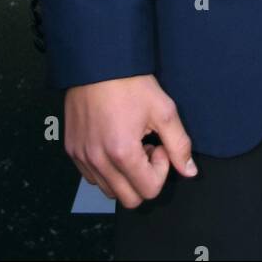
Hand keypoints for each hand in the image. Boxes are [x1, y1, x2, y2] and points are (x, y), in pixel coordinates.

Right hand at [64, 74, 197, 207]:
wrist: (98, 62)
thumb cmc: (129, 82)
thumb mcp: (163, 109)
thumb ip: (179, 145)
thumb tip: (189, 171)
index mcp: (122, 153)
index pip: (149, 191)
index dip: (161, 170)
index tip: (159, 144)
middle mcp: (98, 160)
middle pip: (129, 199)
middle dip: (144, 177)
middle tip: (147, 147)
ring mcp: (82, 156)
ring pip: (109, 190)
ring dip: (125, 174)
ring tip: (130, 143)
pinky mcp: (72, 150)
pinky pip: (91, 176)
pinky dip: (106, 169)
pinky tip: (114, 141)